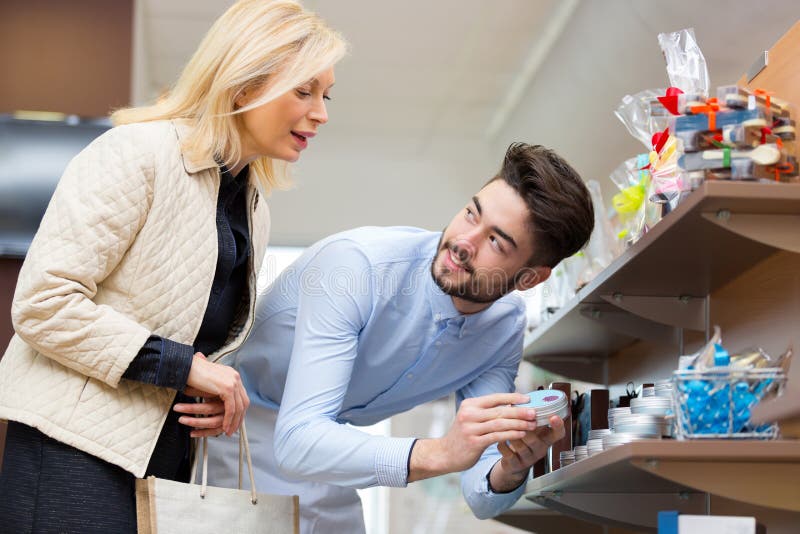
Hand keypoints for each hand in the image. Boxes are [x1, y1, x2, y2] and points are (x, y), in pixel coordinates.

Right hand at [175, 352, 248, 435]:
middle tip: (233, 429)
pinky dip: (229, 419)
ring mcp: (233, 382)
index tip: (235, 421)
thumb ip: (218, 390)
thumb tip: (219, 403)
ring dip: (234, 421)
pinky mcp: (227, 388)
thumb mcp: (210, 382)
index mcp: (232, 375)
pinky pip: (231, 408)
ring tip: (228, 431)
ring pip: (239, 407)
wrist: (186, 366)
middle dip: (239, 418)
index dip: (239, 410)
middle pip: (243, 402)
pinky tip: (224, 427)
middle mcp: (235, 377)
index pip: (241, 396)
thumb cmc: (194, 374)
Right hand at [408, 393, 535, 481]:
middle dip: (519, 411)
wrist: (444, 454)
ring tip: (532, 424)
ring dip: (518, 423)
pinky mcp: (474, 442)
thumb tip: (511, 405)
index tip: (527, 398)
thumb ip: (487, 412)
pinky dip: (511, 434)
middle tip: (534, 412)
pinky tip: (521, 433)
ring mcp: (470, 428)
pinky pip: (497, 436)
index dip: (512, 397)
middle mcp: (469, 414)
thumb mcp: (471, 418)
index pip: (495, 398)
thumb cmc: (462, 435)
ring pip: (500, 423)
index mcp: (470, 405)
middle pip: (499, 410)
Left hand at [489, 415, 565, 491]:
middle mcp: (539, 450)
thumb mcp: (531, 430)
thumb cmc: (523, 441)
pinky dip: (502, 444)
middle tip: (517, 419)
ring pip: (520, 446)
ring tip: (505, 427)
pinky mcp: (516, 465)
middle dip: (523, 428)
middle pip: (534, 440)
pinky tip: (500, 439)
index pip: (558, 434)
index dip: (558, 425)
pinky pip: (508, 453)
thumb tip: (522, 398)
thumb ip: (529, 417)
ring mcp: (528, 459)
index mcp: (546, 439)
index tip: (554, 416)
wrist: (514, 464)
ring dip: (511, 434)